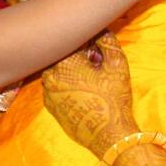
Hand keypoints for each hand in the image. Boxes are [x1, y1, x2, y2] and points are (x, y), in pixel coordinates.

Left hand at [41, 31, 137, 157]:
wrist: (108, 134)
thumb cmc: (114, 97)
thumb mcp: (117, 64)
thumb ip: (107, 41)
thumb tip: (100, 30)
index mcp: (64, 62)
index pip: (72, 42)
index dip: (87, 45)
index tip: (97, 54)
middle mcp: (50, 75)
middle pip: (61, 57)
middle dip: (77, 58)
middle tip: (94, 67)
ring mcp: (48, 93)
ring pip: (57, 73)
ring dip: (70, 72)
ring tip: (90, 82)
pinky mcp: (50, 107)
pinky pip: (56, 88)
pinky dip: (66, 86)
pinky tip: (82, 94)